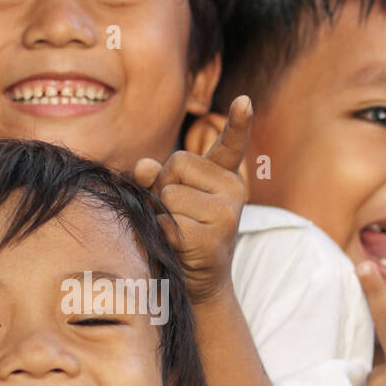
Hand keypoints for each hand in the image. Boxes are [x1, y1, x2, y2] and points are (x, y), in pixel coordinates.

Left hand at [132, 95, 251, 303]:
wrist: (200, 284)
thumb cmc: (183, 234)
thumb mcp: (172, 199)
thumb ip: (159, 176)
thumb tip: (142, 167)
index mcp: (225, 177)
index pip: (231, 145)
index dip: (238, 123)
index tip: (243, 100)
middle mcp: (233, 191)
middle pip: (177, 163)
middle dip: (165, 185)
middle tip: (179, 215)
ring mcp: (225, 214)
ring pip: (169, 193)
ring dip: (162, 212)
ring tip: (179, 232)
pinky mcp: (209, 237)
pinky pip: (167, 219)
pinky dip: (163, 231)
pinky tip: (179, 246)